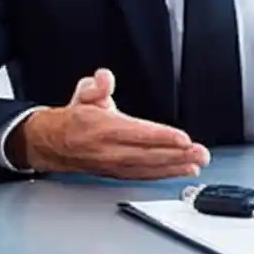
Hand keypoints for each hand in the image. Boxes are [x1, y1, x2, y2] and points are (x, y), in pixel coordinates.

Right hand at [8, 68, 210, 179]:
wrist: (53, 143)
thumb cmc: (75, 118)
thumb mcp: (83, 94)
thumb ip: (96, 85)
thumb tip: (103, 77)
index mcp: (102, 127)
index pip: (137, 133)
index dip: (162, 137)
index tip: (184, 139)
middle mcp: (108, 149)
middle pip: (148, 154)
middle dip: (177, 155)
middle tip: (201, 153)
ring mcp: (113, 164)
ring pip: (148, 168)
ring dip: (175, 167)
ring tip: (196, 164)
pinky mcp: (116, 173)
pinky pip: (143, 175)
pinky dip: (163, 175)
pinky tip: (180, 171)